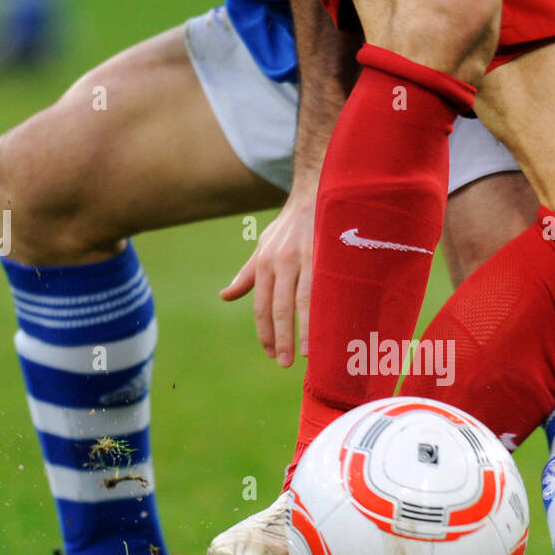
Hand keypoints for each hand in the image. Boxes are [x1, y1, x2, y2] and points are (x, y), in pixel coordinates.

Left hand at [219, 189, 315, 366]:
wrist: (314, 192)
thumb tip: (226, 296)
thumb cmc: (289, 226)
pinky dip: (325, 310)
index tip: (269, 353)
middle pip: (279, 307)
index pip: (261, 306)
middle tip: (282, 363)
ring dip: (304, 330)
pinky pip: (325, 289)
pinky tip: (329, 327)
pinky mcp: (326, 255)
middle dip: (281, 337)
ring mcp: (305, 259)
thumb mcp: (263, 248)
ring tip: (306, 354)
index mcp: (265, 264)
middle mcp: (282, 263)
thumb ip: (247, 275)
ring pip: (303, 301)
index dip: (264, 332)